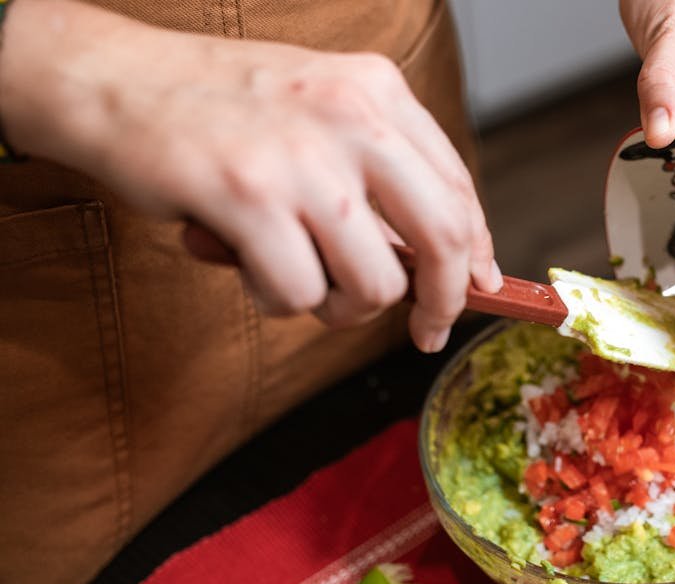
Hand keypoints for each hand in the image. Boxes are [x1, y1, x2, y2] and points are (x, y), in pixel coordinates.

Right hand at [0, 0, 499, 351]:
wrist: (112, 78)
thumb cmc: (219, 105)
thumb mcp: (320, 107)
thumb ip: (379, 172)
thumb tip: (439, 263)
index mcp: (378, 90)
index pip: (459, 188)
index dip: (477, 252)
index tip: (477, 288)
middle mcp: (353, 117)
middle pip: (445, 239)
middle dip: (441, 302)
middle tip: (424, 329)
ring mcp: (302, 158)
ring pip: (372, 283)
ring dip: (337, 305)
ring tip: (290, 271)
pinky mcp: (248, 198)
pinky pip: (298, 294)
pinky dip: (274, 297)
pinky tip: (241, 260)